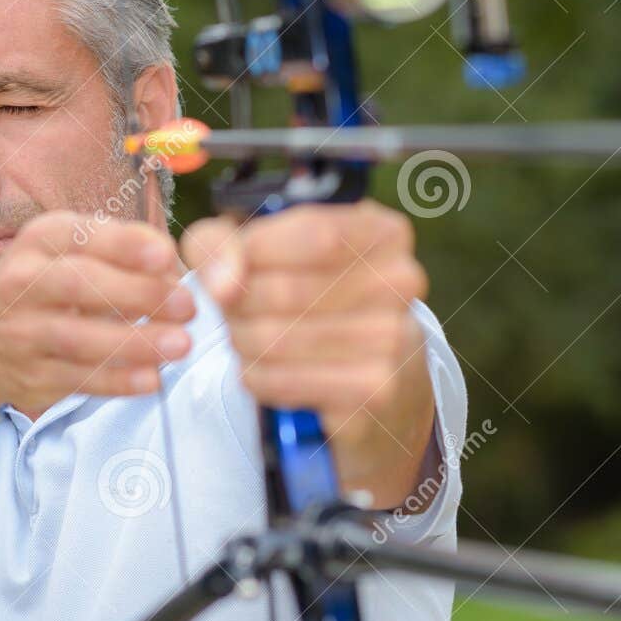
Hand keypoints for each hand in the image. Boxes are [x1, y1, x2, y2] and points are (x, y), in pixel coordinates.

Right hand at [0, 211, 194, 418]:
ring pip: (77, 338)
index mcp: (39, 240)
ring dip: (133, 343)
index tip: (166, 256)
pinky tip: (152, 380)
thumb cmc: (41, 285)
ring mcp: (22, 332)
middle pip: (78, 285)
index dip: (124, 245)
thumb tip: (174, 266)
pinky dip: (116, 381)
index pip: (79, 236)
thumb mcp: (66, 251)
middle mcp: (22, 281)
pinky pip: (77, 380)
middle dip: (137, 294)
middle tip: (188, 305)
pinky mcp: (31, 375)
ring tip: (180, 344)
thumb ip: (118, 252)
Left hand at [180, 200, 436, 508]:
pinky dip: (257, 377)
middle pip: (283, 290)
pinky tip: (267, 370)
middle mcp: (400, 280)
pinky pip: (281, 380)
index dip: (251, 252)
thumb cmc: (314, 301)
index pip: (311, 232)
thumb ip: (225, 244)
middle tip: (235, 313)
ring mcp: (393, 337)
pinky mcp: (374, 389)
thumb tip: (220, 283)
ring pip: (274, 338)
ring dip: (243, 342)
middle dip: (237, 306)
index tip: (228, 268)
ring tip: (250, 339)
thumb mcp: (268, 252)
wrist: (375, 380)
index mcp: (384, 232)